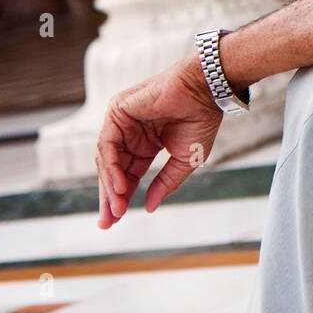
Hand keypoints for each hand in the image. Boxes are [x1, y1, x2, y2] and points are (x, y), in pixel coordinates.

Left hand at [96, 55, 222, 227]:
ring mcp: (122, 122)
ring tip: (118, 207)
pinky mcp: (117, 111)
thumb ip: (165, 183)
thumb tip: (148, 207)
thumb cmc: (200, 119)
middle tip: (108, 221)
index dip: (123, 197)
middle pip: (113, 169)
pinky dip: (111, 166)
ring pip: (107, 159)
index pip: (129, 174)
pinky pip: (107, 144)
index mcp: (146, 144)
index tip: (116, 220)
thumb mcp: (185, 161)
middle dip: (110, 196)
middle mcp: (130, 134)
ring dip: (111, 185)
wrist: (205, 91)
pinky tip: (120, 185)